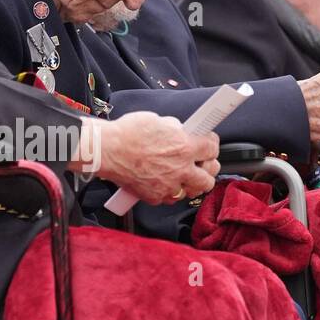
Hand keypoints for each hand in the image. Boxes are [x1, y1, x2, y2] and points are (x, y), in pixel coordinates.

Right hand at [89, 112, 219, 203]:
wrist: (106, 150)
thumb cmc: (128, 133)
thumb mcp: (158, 121)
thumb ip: (174, 129)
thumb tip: (179, 131)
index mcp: (184, 146)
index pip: (212, 148)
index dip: (211, 144)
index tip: (208, 143)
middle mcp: (180, 168)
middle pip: (209, 177)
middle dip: (208, 170)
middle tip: (202, 164)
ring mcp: (168, 185)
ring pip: (193, 192)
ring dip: (192, 184)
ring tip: (186, 177)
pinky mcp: (154, 196)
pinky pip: (170, 198)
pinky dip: (169, 192)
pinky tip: (165, 183)